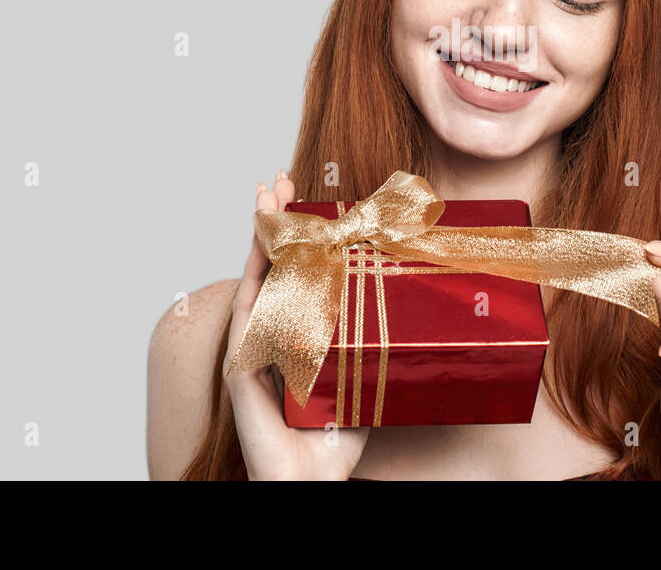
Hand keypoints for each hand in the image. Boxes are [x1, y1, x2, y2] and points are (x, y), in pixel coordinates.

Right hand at [222, 171, 370, 479]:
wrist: (310, 482)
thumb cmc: (335, 440)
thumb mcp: (365, 382)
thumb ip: (377, 351)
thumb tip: (419, 320)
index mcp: (297, 332)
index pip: (298, 273)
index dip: (300, 235)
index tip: (309, 197)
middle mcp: (272, 332)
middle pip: (272, 264)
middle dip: (275, 219)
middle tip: (281, 178)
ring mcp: (253, 346)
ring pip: (257, 277)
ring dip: (260, 233)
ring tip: (266, 193)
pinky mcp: (241, 365)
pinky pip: (249, 312)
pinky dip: (255, 277)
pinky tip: (261, 247)